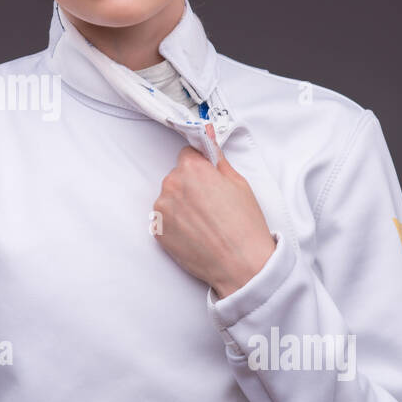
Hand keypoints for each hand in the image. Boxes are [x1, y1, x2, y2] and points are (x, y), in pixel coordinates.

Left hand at [152, 123, 276, 298]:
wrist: (240, 265)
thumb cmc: (244, 225)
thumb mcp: (238, 183)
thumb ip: (217, 158)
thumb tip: (206, 135)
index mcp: (191, 169)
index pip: (188, 155)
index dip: (201, 167)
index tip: (209, 179)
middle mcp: (171, 185)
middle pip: (177, 177)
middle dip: (191, 186)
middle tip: (213, 205)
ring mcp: (161, 209)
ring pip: (170, 198)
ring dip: (182, 205)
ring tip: (205, 223)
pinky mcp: (157, 230)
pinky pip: (164, 219)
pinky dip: (176, 224)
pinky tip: (195, 233)